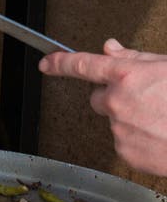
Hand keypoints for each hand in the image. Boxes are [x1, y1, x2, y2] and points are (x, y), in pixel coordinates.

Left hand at [39, 38, 166, 174]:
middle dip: (113, 96)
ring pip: (113, 121)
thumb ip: (133, 58)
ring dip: (129, 119)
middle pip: (98, 97)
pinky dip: (137, 140)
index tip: (46, 63)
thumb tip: (110, 48)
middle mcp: (116, 102)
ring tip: (159, 119)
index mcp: (124, 75)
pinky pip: (123, 142)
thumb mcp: (165, 65)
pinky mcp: (126, 154)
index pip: (81, 65)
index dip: (60, 63)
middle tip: (144, 99)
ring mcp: (120, 130)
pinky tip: (158, 135)